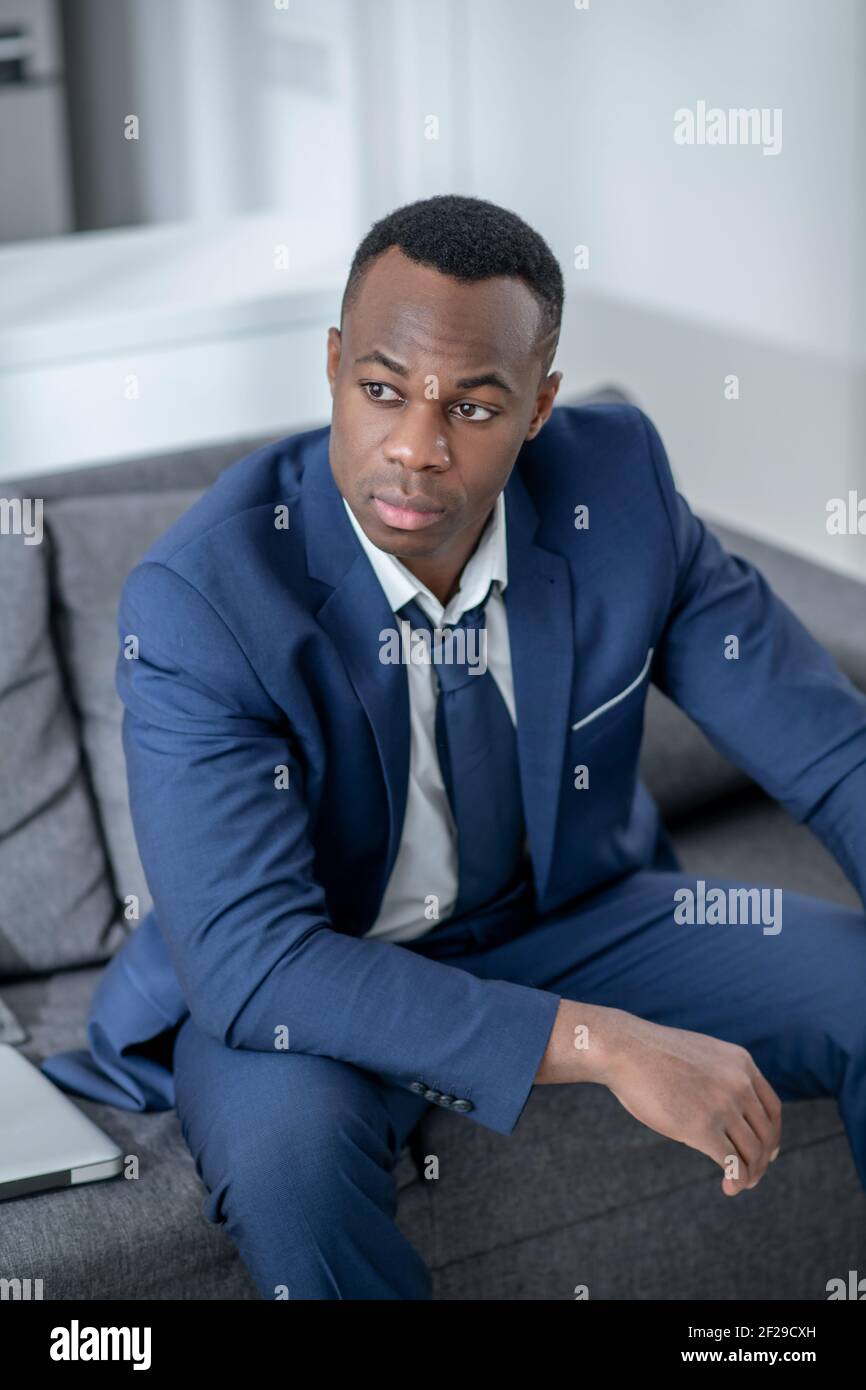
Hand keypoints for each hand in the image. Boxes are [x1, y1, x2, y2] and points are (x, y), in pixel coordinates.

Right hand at [535, 1000, 781, 1195]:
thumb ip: (721, 1076)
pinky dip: (737, 1180)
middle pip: (766, 1133)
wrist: (624, 1049)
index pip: (773, 1109)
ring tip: (738, 1184)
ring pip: (753, 1152)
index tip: (766, 1153)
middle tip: (750, 1175)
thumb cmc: (653, 1055)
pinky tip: (728, 1187)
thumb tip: (729, 1109)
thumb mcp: (700, 1057)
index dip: (772, 1135)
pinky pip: (733, 1163)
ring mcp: (723, 1105)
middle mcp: (739, 1083)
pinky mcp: (703, 1128)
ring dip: (750, 1175)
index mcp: (741, 1064)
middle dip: (761, 1160)